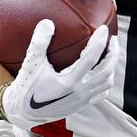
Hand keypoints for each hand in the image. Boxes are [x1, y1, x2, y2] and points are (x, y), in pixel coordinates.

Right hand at [1, 20, 118, 130]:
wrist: (24, 113)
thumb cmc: (27, 87)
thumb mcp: (31, 64)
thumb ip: (39, 43)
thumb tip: (48, 23)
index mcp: (69, 81)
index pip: (91, 57)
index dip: (99, 41)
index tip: (103, 29)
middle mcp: (79, 92)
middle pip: (106, 70)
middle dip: (113, 53)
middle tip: (113, 40)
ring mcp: (82, 100)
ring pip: (106, 83)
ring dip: (111, 67)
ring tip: (110, 54)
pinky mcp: (81, 105)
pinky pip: (101, 94)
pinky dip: (106, 81)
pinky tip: (103, 73)